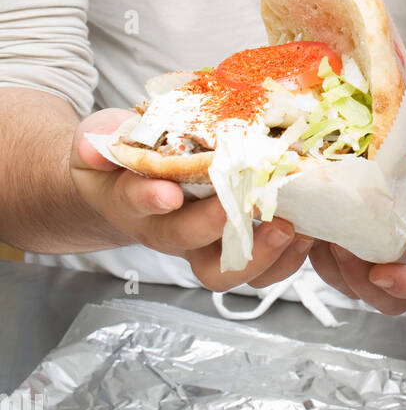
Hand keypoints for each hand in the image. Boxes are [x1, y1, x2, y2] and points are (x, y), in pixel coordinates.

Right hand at [71, 108, 314, 291]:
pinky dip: (286, 255)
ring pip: (228, 270)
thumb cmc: (122, 157)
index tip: (169, 193)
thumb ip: (99, 139)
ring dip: (262, 254)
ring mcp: (203, 242)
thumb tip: (94, 146)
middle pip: (190, 246)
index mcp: (133, 201)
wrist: (128, 185)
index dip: (151, 199)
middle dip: (219, 228)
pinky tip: (307, 230)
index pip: (137, 202)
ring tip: (288, 226)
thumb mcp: (102, 139)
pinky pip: (260, 265)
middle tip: (246, 203)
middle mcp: (169, 230)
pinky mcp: (234, 243)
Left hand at [307, 116, 405, 315]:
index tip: (381, 273)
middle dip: (359, 278)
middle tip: (340, 246)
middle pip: (392, 299)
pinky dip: (323, 260)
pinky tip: (311, 230)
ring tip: (321, 236)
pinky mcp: (363, 258)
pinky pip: (340, 274)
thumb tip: (381, 122)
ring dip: (336, 271)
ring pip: (361, 290)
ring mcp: (390, 263)